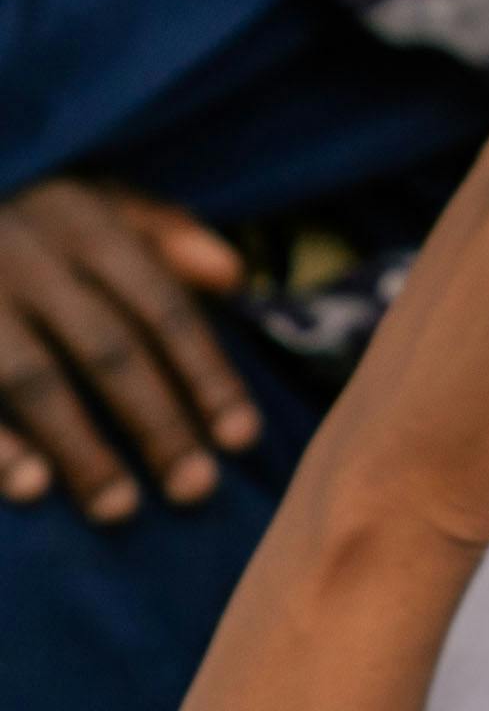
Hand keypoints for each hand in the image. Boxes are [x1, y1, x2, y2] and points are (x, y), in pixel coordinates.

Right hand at [0, 179, 254, 523]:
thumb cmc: (27, 218)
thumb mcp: (92, 201)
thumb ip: (163, 234)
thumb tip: (233, 275)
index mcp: (81, 222)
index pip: (161, 306)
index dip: (206, 373)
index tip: (242, 439)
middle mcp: (23, 253)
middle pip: (107, 349)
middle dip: (156, 422)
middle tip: (196, 489)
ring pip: (33, 379)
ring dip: (78, 447)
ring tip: (118, 509)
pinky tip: (30, 487)